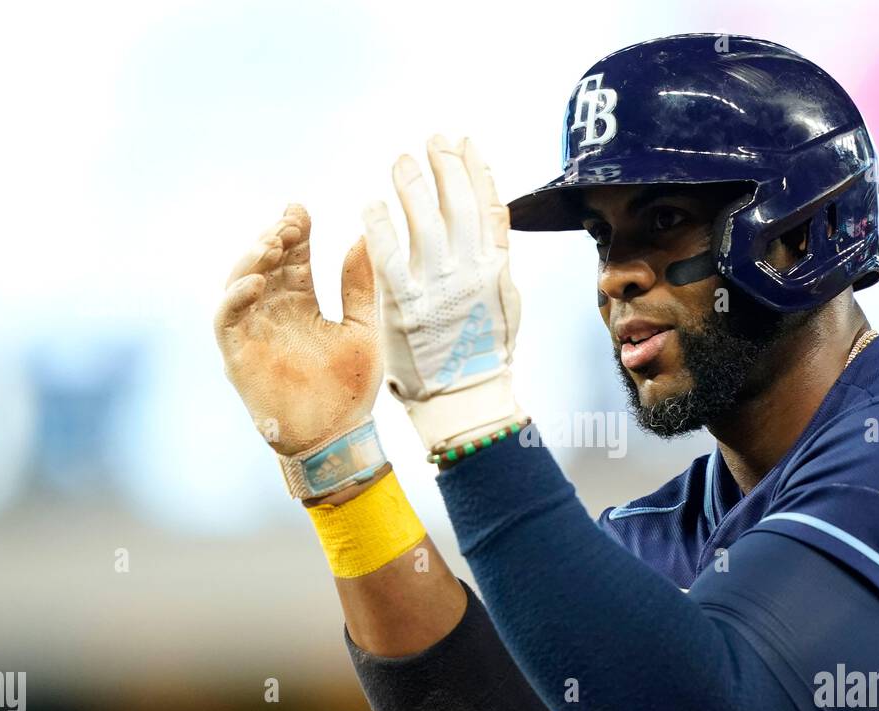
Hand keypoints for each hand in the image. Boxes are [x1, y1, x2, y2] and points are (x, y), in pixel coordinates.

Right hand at [214, 204, 380, 457]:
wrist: (338, 437)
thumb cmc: (351, 389)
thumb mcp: (362, 328)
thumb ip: (358, 286)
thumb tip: (361, 237)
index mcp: (302, 305)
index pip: (293, 259)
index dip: (294, 232)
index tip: (300, 210)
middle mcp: (273, 313)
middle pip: (265, 264)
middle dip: (274, 238)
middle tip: (290, 223)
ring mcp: (253, 332)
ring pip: (239, 282)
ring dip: (253, 259)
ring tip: (273, 243)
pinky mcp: (238, 355)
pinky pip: (227, 319)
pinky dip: (236, 297)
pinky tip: (257, 282)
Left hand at [362, 135, 522, 452]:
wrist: (463, 398)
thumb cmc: (482, 354)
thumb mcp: (505, 301)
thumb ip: (497, 257)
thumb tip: (494, 213)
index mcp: (495, 269)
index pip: (488, 205)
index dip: (476, 169)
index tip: (465, 143)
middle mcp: (469, 272)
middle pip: (458, 204)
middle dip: (445, 166)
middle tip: (431, 142)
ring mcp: (438, 287)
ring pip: (425, 220)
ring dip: (412, 185)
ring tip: (401, 163)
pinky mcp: (405, 305)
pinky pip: (389, 256)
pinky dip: (381, 226)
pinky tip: (373, 205)